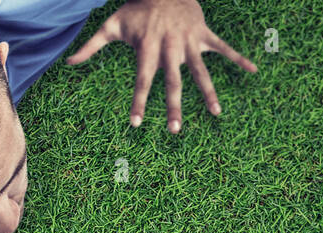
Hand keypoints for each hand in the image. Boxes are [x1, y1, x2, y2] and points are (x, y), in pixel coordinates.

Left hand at [65, 0, 257, 132]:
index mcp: (148, 48)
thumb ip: (91, 46)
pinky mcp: (204, 34)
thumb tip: (69, 63)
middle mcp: (170, 48)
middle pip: (173, 82)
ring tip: (216, 113)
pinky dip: (239, 58)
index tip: (136, 123)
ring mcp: (189, 41)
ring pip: (201, 70)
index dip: (139, 101)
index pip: (142, 80)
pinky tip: (254, 70)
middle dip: (173, 106)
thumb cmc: (137, 8)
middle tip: (174, 131)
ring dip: (209, 92)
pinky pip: (224, 47)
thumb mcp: (112, 25)